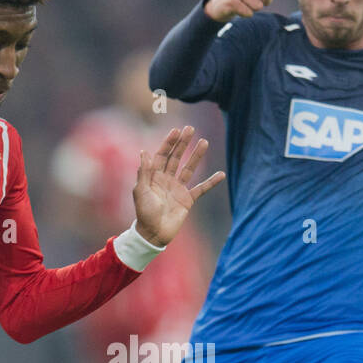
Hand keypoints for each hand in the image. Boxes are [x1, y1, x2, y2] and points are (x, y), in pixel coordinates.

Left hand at [132, 126, 225, 246]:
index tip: (176, 131)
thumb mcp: (141, 191)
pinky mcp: (187, 200)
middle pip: (176, 157)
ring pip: (189, 168)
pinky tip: (220, 174)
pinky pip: (201, 188)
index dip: (169, 143)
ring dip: (196, 156)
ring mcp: (178, 189)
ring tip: (204, 142)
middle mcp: (167, 180)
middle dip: (183, 143)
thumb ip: (145, 172)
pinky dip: (210, 182)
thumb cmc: (144, 213)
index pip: (162, 155)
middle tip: (190, 128)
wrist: (154, 234)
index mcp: (154, 176)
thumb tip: (144, 151)